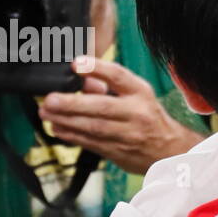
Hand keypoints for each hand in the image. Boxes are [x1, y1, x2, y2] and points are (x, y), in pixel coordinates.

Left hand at [39, 57, 202, 173]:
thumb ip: (110, 87)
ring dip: (66, 121)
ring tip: (47, 113)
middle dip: (72, 103)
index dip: (97, 69)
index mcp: (141, 93)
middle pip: (102, 107)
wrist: (170, 150)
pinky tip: (57, 128)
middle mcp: (136, 113)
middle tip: (50, 99)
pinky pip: (91, 143)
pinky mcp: (119, 152)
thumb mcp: (137, 95)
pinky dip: (71, 136)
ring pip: (93, 128)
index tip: (75, 64)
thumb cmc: (149, 118)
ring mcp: (128, 135)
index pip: (119, 77)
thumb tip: (82, 80)